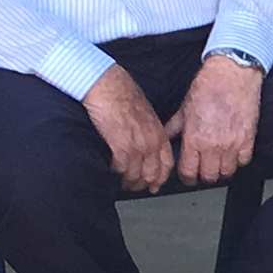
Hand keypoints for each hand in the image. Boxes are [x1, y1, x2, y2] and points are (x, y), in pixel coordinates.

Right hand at [81, 66, 175, 193]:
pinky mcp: (120, 145)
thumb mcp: (145, 113)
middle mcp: (151, 141)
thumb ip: (149, 129)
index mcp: (158, 133)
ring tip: (122, 183)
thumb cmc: (121, 93)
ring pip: (136, 174)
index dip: (161, 177)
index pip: (166, 164)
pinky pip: (121, 168)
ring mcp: (137, 145)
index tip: (155, 184)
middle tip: (136, 187)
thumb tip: (144, 141)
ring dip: (129, 181)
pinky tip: (111, 170)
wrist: (106, 84)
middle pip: (152, 173)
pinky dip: (116, 172)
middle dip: (144, 184)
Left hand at [166, 56, 263, 187]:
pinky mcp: (248, 140)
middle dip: (204, 175)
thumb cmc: (209, 87)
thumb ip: (175, 127)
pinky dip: (237, 160)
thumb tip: (167, 138)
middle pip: (209, 176)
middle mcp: (214, 145)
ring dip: (221, 169)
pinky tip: (232, 152)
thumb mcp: (184, 107)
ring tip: (217, 162)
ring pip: (227, 172)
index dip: (187, 177)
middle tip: (202, 169)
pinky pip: (243, 161)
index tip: (188, 176)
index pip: (189, 171)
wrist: (232, 76)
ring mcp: (233, 144)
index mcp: (195, 138)